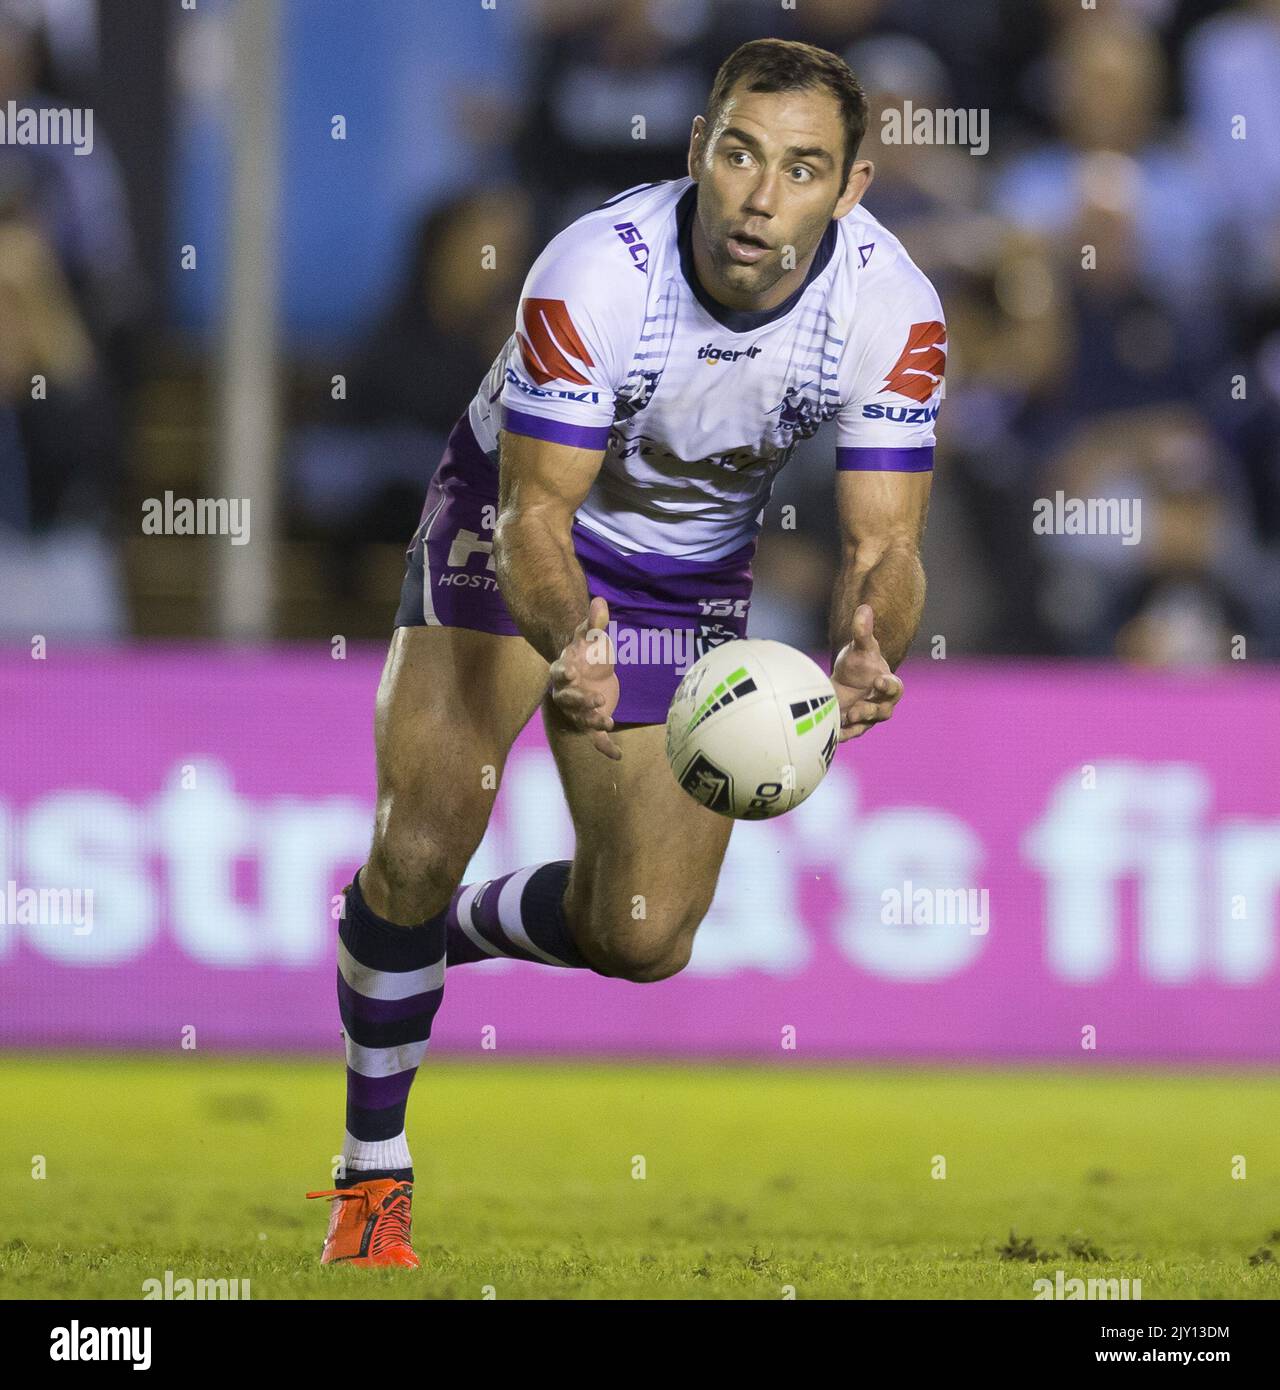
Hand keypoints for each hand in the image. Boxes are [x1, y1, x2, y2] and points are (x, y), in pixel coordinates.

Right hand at [549, 596, 621, 759]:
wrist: (591, 668)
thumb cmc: (588, 651)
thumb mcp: (593, 636)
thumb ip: (595, 622)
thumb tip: (600, 601)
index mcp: (564, 670)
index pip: (558, 672)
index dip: (563, 673)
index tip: (572, 671)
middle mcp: (567, 693)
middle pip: (567, 700)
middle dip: (580, 701)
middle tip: (596, 699)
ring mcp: (578, 709)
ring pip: (580, 719)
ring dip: (593, 721)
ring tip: (609, 721)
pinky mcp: (591, 721)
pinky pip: (595, 737)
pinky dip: (605, 747)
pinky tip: (617, 755)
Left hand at [831, 603, 902, 741]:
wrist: (848, 679)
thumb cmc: (860, 662)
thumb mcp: (861, 646)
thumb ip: (864, 631)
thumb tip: (864, 607)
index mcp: (888, 684)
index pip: (894, 687)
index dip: (888, 685)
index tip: (878, 680)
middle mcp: (882, 703)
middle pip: (882, 711)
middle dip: (871, 711)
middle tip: (857, 709)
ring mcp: (868, 717)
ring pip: (866, 724)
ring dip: (857, 723)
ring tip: (845, 718)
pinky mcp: (853, 726)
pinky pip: (849, 733)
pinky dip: (842, 734)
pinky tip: (832, 733)